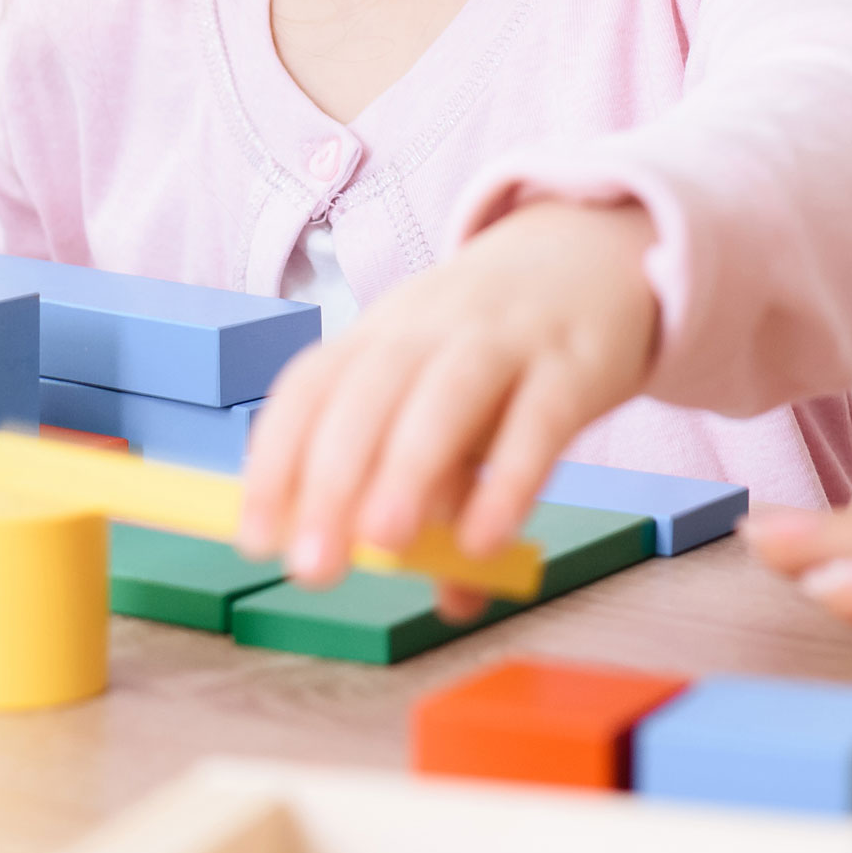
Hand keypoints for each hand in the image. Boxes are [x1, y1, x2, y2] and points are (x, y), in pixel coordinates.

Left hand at [237, 200, 659, 597]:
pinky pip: (538, 420)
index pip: (311, 386)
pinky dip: (509, 481)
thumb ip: (450, 495)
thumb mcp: (456, 402)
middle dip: (331, 480)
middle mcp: (432, 328)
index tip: (255, 537)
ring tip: (384, 542)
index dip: (275, 459)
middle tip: (312, 567)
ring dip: (408, 467)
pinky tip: (484, 541)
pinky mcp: (575, 362)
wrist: (596, 252)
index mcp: (383, 334)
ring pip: (447, 394)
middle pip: (368, 391)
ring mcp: (505, 338)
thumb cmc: (503, 345)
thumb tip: (454, 599)